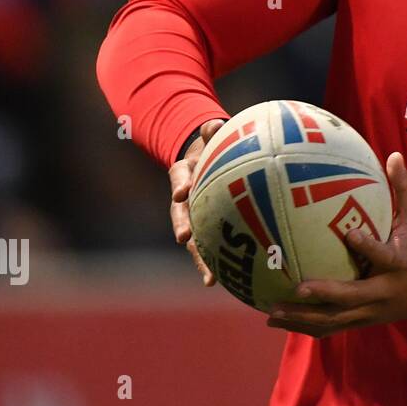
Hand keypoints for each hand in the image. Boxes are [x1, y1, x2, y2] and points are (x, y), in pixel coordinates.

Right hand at [169, 118, 227, 285]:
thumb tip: (214, 123)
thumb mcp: (208, 136)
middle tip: (184, 239)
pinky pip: (212, 246)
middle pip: (181, 215)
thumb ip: (210, 130)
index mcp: (184, 174)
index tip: (180, 193)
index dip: (180, 185)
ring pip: (195, 239)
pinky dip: (218, 262)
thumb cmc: (210, 146)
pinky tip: (228, 282)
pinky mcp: (206, 227)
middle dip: (183, 228)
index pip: (178, 177)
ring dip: (200, 258)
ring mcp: (193, 216)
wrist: (204, 158)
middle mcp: (184, 199)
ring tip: (210, 278)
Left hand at [267, 152, 406, 337]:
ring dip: (304, 318)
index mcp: (400, 263)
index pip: (384, 256)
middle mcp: (384, 291)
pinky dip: (306, 327)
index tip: (350, 234)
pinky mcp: (363, 321)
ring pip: (337, 319)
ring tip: (272, 312)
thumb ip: (404, 190)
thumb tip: (393, 156)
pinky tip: (277, 321)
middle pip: (353, 297)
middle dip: (325, 294)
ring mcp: (372, 311)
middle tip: (296, 287)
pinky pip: (332, 327)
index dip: (368, 247)